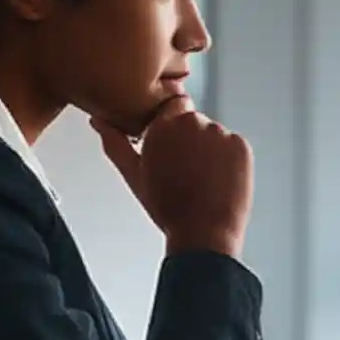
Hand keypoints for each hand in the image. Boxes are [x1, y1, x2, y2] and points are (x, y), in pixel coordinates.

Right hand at [90, 95, 253, 258]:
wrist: (204, 232)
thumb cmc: (168, 207)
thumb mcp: (134, 174)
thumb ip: (115, 143)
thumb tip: (99, 121)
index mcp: (162, 126)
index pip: (170, 107)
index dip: (172, 126)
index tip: (173, 144)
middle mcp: (192, 122)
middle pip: (193, 120)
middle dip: (190, 138)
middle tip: (187, 169)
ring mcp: (219, 133)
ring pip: (213, 133)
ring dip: (210, 148)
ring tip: (204, 178)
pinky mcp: (241, 145)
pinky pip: (234, 144)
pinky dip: (229, 157)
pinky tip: (220, 179)